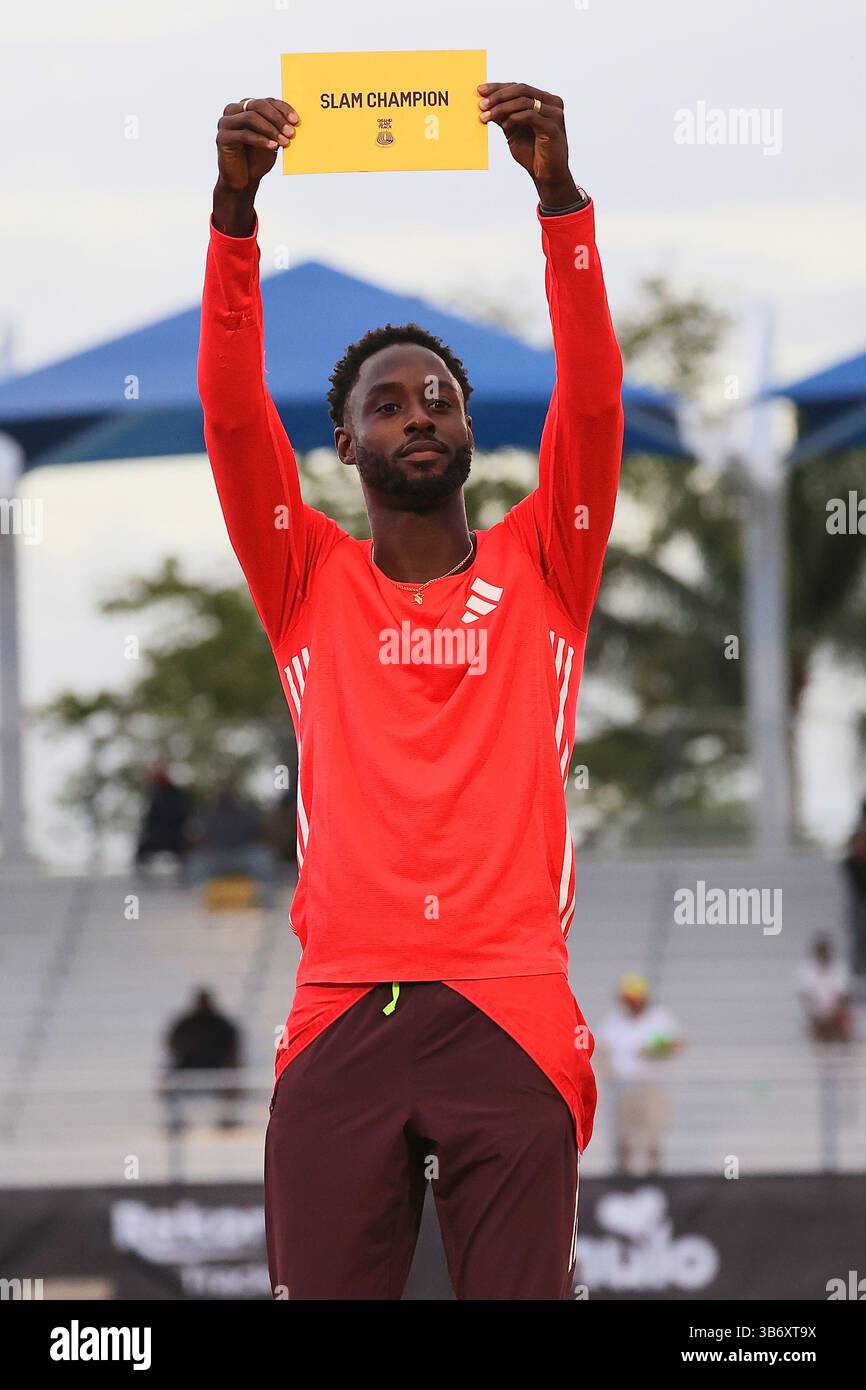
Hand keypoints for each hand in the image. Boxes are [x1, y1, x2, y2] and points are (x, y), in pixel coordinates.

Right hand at [215, 96, 299, 189]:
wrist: (243, 181)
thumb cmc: (257, 159)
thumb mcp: (272, 140)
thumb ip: (278, 128)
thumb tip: (294, 122)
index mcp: (246, 107)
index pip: (266, 101)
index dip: (282, 109)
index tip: (296, 121)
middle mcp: (234, 111)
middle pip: (257, 105)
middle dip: (277, 118)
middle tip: (291, 132)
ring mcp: (226, 123)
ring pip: (251, 117)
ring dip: (270, 129)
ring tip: (285, 142)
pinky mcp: (222, 137)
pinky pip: (244, 134)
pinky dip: (261, 140)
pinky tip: (273, 146)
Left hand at [478, 82, 578, 206]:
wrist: (547, 177)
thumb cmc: (532, 154)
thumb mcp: (513, 131)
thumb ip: (504, 116)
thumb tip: (485, 104)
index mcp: (543, 100)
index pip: (518, 87)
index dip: (498, 87)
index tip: (480, 90)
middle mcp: (551, 103)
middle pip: (521, 89)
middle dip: (498, 95)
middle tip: (481, 104)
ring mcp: (554, 114)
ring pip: (523, 101)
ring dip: (501, 108)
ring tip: (486, 116)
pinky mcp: (552, 127)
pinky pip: (529, 115)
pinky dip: (513, 118)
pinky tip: (505, 125)